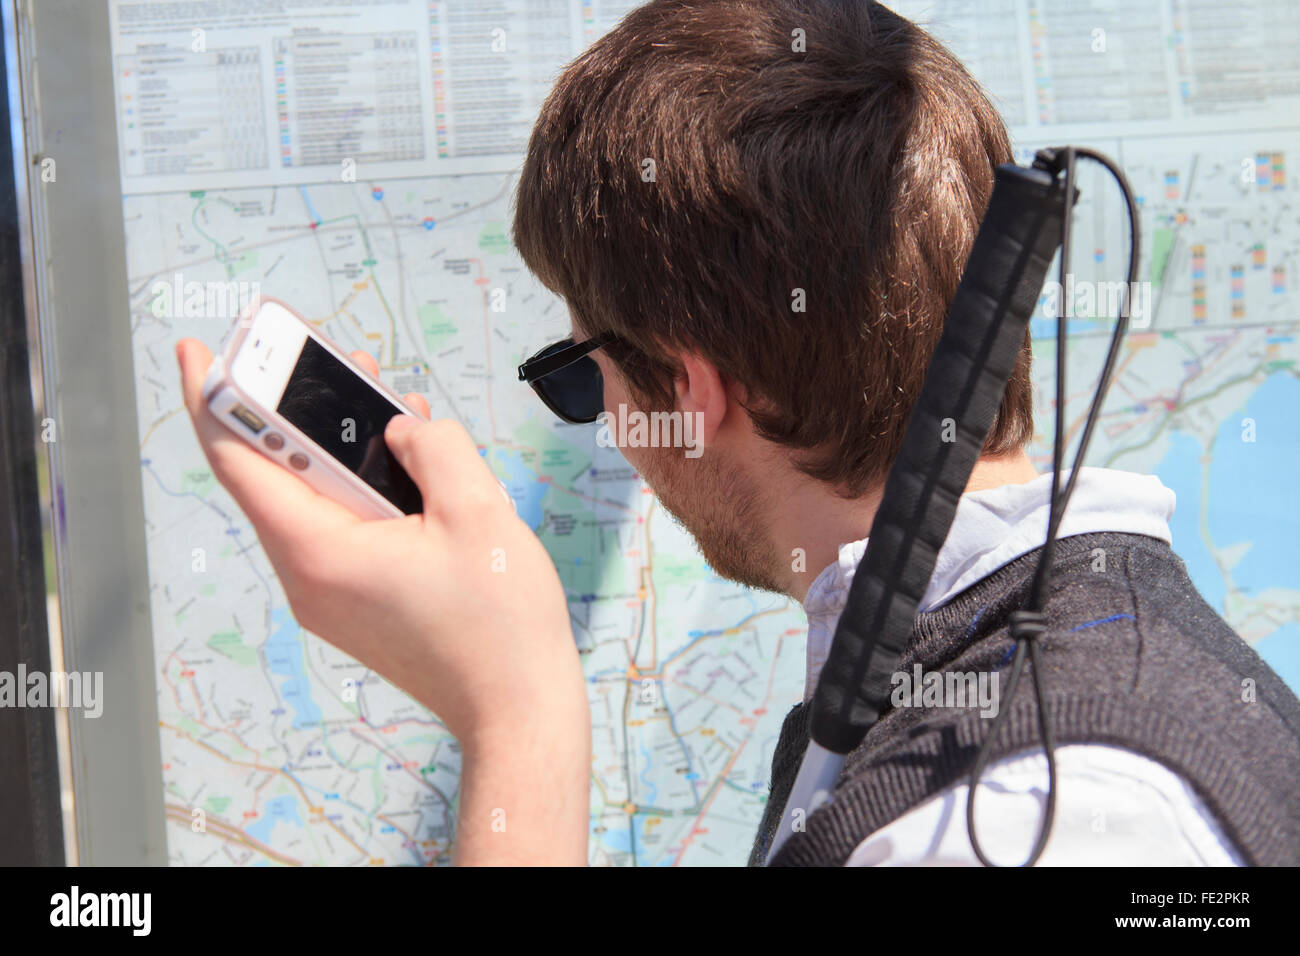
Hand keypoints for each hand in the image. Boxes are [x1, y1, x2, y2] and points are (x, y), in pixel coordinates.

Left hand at [176, 337, 589, 863]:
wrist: (517, 707)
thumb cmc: (500, 624)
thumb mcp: (478, 511)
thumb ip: (433, 446)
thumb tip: (402, 426)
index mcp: (322, 552)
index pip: (241, 460)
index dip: (215, 396)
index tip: (202, 350)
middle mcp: (308, 578)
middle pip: (277, 474)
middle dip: (297, 408)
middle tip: (320, 358)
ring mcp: (328, 596)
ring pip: (313, 499)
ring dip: (339, 447)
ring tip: (380, 401)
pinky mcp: (352, 603)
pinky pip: (339, 528)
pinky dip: (360, 487)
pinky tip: (405, 462)